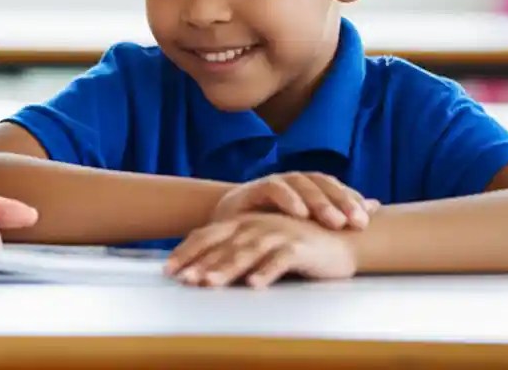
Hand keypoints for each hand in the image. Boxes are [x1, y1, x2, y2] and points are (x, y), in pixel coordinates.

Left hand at [165, 213, 357, 288]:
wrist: (339, 235)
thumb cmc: (294, 243)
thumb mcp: (259, 243)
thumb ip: (234, 253)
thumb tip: (200, 272)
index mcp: (243, 223)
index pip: (208, 235)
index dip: (187, 252)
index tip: (168, 271)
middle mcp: (257, 225)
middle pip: (224, 245)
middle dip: (201, 263)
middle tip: (184, 281)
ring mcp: (279, 234)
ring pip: (248, 251)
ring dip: (227, 268)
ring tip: (209, 284)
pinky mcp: (300, 247)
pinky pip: (281, 259)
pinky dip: (267, 271)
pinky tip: (254, 284)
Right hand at [213, 172, 378, 229]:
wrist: (226, 227)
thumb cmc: (271, 226)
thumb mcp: (307, 224)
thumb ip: (338, 212)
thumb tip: (376, 204)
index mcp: (308, 188)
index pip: (334, 187)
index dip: (351, 200)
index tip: (367, 221)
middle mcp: (293, 182)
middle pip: (321, 184)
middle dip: (341, 202)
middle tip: (357, 222)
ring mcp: (273, 183)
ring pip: (300, 184)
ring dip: (319, 201)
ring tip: (334, 221)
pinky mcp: (252, 190)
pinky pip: (272, 188)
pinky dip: (288, 199)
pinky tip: (300, 213)